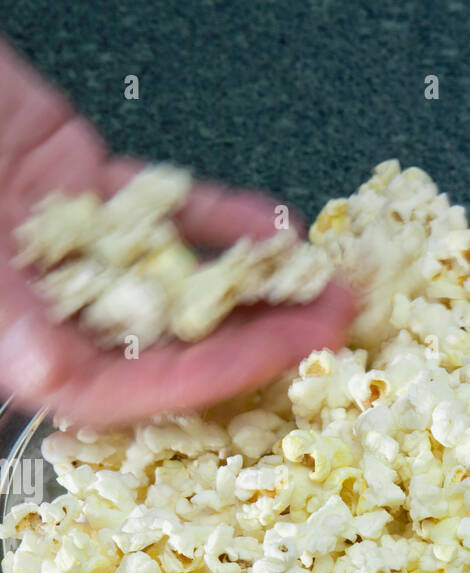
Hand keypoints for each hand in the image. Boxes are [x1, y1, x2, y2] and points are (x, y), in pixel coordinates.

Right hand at [0, 40, 355, 427]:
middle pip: (159, 345)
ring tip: (327, 286)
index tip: (269, 362)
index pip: (106, 389)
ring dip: (253, 285)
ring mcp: (72, 245)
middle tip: (334, 332)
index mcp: (7, 335)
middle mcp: (44, 301)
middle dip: (252, 343)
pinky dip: (218, 218)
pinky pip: (163, 208)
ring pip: (175, 280)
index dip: (189, 383)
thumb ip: (0, 308)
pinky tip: (275, 229)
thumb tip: (47, 371)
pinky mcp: (86, 183)